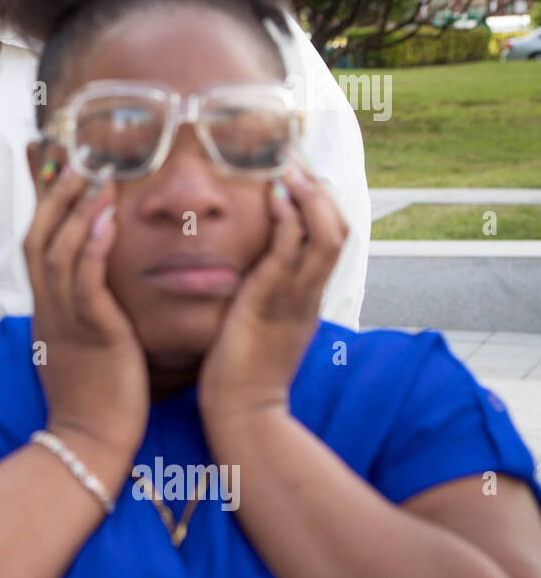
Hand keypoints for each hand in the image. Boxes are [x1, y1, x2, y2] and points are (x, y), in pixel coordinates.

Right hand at [25, 169, 148, 459]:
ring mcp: (65, 321)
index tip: (60, 174)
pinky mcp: (91, 334)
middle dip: (55, 197)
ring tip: (97, 176)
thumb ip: (84, 320)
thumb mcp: (82, 352)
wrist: (89, 446)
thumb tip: (98, 298)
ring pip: (56, 252)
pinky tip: (107, 217)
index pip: (36, 249)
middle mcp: (48, 311)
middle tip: (77, 161)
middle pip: (37, 239)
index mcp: (46, 314)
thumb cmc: (95, 403)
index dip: (45, 209)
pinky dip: (92, 245)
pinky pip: (84, 281)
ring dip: (75, 210)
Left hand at [198, 162, 347, 431]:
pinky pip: (289, 252)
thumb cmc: (239, 379)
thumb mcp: (257, 332)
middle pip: (339, 230)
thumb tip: (243, 283)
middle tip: (296, 161)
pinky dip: (287, 220)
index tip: (299, 177)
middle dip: (320, 191)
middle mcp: (308, 296)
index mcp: (306, 301)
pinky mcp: (270, 304)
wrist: (242, 416)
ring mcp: (294, 299)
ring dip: (309, 196)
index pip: (330, 242)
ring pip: (325, 235)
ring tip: (289, 168)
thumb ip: (258, 305)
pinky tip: (273, 195)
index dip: (320, 206)